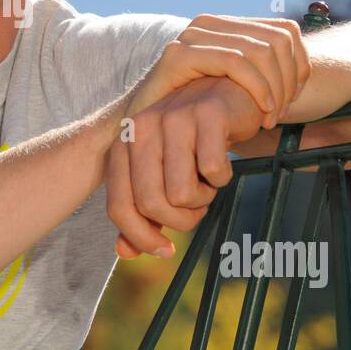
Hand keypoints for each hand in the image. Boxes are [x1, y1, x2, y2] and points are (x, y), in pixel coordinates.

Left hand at [109, 76, 266, 259]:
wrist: (231, 95)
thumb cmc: (194, 141)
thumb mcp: (163, 174)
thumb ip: (142, 213)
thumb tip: (126, 253)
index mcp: (124, 144)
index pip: (119, 207)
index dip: (141, 237)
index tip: (166, 250)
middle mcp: (141, 128)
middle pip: (151, 205)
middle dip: (180, 220)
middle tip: (196, 208)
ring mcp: (172, 117)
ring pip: (182, 193)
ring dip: (203, 199)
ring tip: (208, 181)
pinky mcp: (207, 113)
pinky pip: (213, 171)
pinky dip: (223, 177)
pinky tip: (223, 163)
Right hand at [126, 15, 311, 130]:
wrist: (139, 129)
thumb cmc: (189, 114)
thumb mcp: (233, 89)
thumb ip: (260, 73)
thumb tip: (302, 71)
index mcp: (226, 26)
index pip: (285, 31)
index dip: (299, 66)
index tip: (294, 99)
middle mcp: (209, 23)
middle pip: (279, 39)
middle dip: (289, 80)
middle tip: (281, 113)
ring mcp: (192, 36)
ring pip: (260, 50)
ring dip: (275, 89)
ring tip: (269, 118)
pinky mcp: (178, 54)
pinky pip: (235, 62)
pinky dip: (257, 88)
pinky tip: (260, 112)